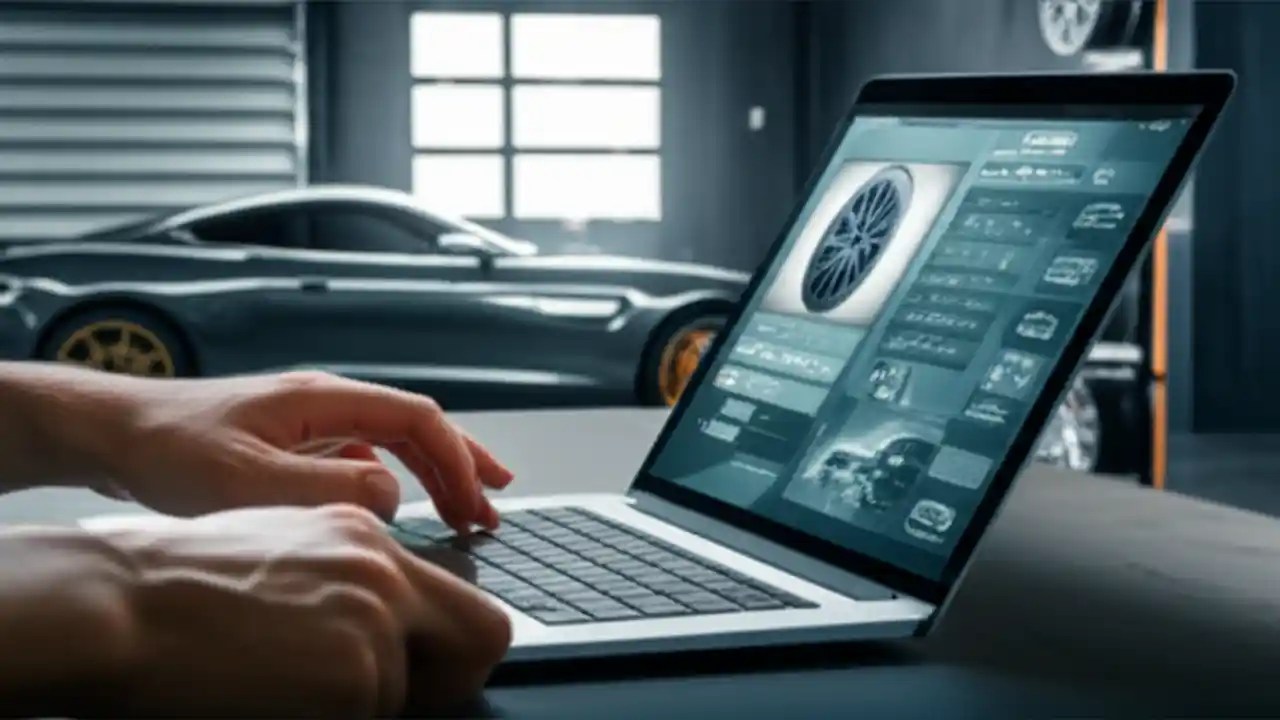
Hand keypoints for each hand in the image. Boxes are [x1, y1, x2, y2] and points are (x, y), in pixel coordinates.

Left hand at [98, 370, 511, 529]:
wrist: (112, 431)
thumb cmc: (169, 449)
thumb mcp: (249, 478)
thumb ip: (329, 486)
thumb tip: (392, 494)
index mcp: (324, 398)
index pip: (418, 419)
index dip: (457, 461)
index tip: (477, 502)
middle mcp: (325, 401)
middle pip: (417, 424)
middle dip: (461, 464)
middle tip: (492, 506)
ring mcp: (309, 418)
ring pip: (393, 438)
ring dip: (434, 471)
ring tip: (465, 506)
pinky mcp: (290, 439)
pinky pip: (363, 452)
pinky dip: (396, 475)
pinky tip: (398, 500)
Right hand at [104, 505, 511, 717]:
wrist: (124, 605)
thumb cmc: (178, 585)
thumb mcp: (286, 547)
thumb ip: (351, 577)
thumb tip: (392, 623)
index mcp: (366, 533)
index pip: (465, 594)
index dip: (458, 641)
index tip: (432, 665)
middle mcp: (383, 569)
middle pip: (485, 635)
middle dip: (454, 677)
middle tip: (405, 697)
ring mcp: (375, 619)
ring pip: (413, 689)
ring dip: (366, 702)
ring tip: (290, 686)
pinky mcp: (356, 674)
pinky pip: (373, 717)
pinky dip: (332, 718)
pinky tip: (276, 697)